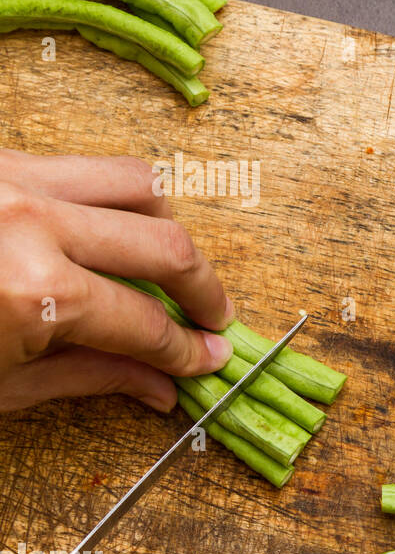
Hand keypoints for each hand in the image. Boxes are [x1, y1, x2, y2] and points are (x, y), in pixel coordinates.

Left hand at [0, 148, 233, 412]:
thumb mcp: (2, 383)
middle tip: (214, 315)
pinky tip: (104, 238)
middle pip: (164, 245)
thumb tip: (161, 384)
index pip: (146, 324)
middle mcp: (30, 222)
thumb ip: (90, 375)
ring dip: (166, 226)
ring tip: (166, 263)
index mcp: (33, 291)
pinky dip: (109, 202)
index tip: (210, 357)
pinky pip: (82, 169)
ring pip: (136, 183)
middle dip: (203, 288)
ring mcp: (12, 179)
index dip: (187, 350)